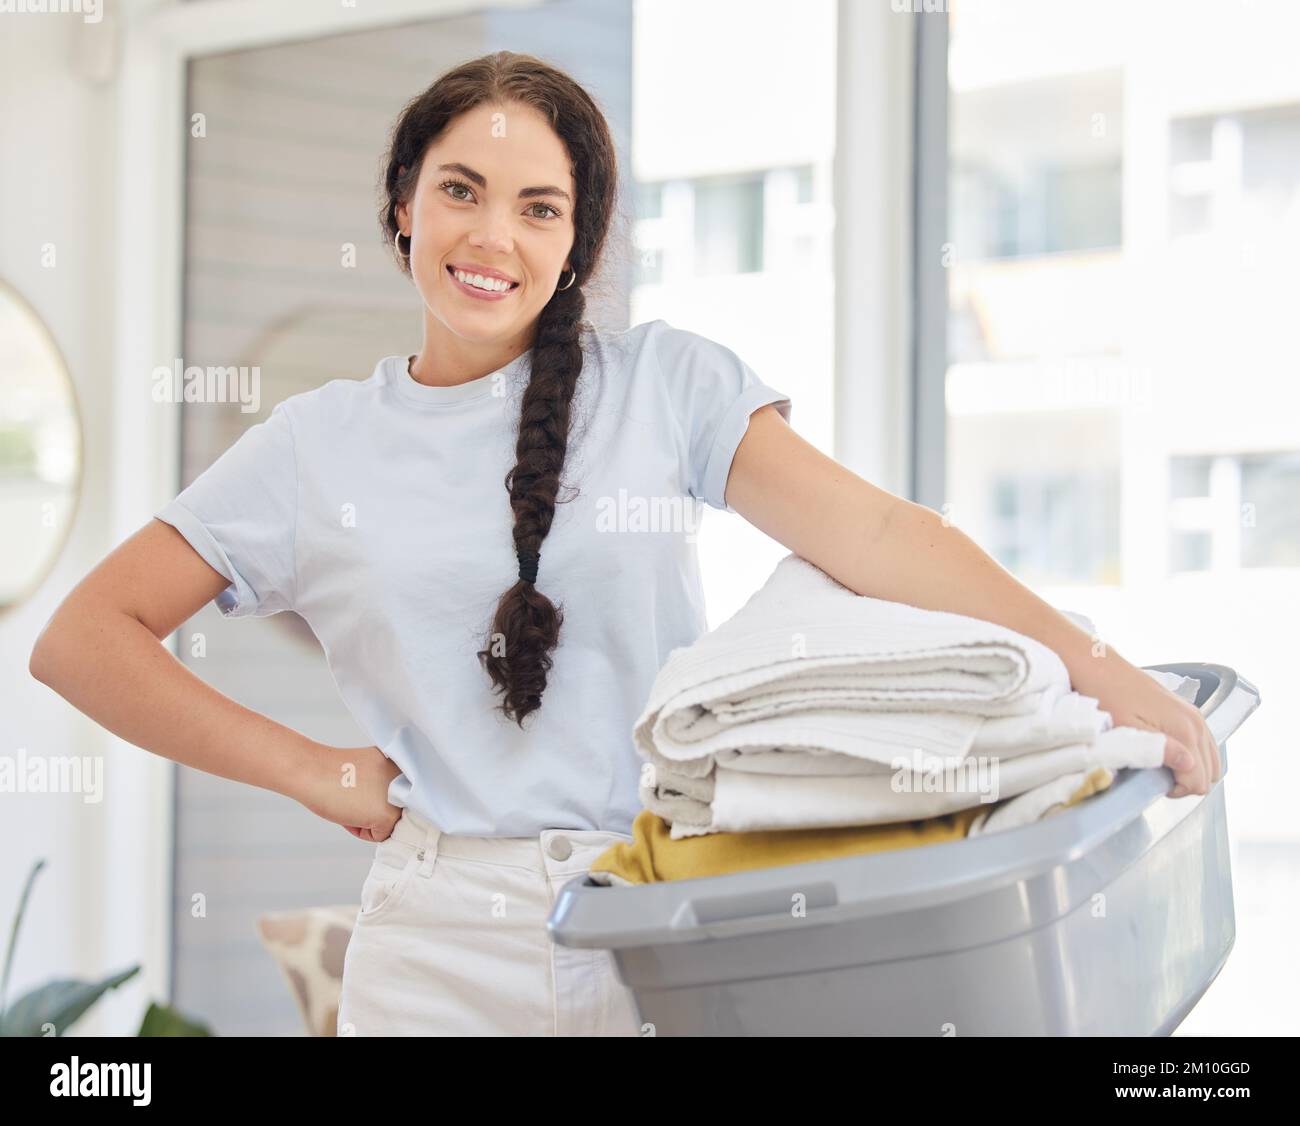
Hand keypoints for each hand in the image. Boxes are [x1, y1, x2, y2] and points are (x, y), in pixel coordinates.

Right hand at [300, 743, 404, 840]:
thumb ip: (385, 785)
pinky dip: (361, 831)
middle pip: (394, 810)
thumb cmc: (331, 772)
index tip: (359, 788)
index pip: (397, 796)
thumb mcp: (369, 772)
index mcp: (401, 765)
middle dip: (372, 810)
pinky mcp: (388, 815)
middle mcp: (406, 780)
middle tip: (352, 796)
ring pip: (388, 824)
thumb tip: (387, 804)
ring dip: (369, 820)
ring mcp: (399, 797)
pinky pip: (379, 836)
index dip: (373, 797)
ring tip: (350, 802)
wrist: (312, 770)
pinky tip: (348, 812)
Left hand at [1092, 659, 1221, 797]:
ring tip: (1161, 766)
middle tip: (1157, 776)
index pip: (1199, 780)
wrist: (1100, 668)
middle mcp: (1196, 723)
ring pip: (1211, 760)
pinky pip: (1204, 744)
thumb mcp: (1128, 729)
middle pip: (1210, 773)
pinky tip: (1168, 753)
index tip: (1154, 784)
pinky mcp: (1187, 711)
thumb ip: (1160, 750)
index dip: (1178, 790)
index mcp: (1184, 730)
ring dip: (1191, 771)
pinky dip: (1193, 756)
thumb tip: (1190, 768)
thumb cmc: (1108, 698)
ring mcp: (1194, 715)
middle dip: (1186, 782)